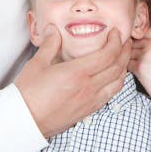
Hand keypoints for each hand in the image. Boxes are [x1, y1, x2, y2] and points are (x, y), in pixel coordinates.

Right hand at [15, 25, 130, 137]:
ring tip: (121, 58)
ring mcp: (90, 100)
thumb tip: (54, 30)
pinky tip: (110, 78)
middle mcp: (88, 87)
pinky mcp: (87, 110)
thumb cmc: (28, 93)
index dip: (116, 41)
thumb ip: (50, 44)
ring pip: (118, 83)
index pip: (108, 54)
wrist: (25, 120)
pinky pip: (109, 95)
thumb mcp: (37, 63)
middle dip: (125, 51)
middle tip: (125, 41)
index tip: (116, 33)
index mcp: (78, 73)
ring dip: (123, 68)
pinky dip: (115, 83)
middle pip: (118, 67)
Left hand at [129, 28, 150, 110]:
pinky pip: (126, 64)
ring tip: (139, 68)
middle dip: (131, 50)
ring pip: (127, 52)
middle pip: (132, 41)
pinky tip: (137, 74)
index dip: (136, 40)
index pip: (140, 31)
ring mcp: (147, 54)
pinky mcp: (140, 67)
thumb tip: (135, 38)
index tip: (138, 48)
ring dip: (128, 59)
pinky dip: (128, 69)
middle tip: (137, 60)